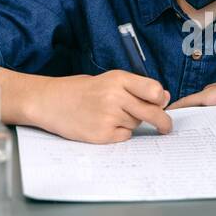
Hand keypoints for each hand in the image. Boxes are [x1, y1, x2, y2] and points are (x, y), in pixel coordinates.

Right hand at [31, 70, 171, 143]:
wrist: (49, 102)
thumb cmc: (81, 90)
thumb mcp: (109, 81)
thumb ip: (136, 88)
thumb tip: (164, 98)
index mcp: (118, 79)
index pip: (154, 90)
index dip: (160, 99)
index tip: (161, 104)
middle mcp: (114, 97)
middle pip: (152, 113)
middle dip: (162, 122)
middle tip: (165, 127)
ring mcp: (108, 116)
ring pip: (136, 125)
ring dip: (130, 123)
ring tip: (108, 114)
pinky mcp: (101, 134)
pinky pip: (124, 137)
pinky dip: (119, 133)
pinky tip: (103, 125)